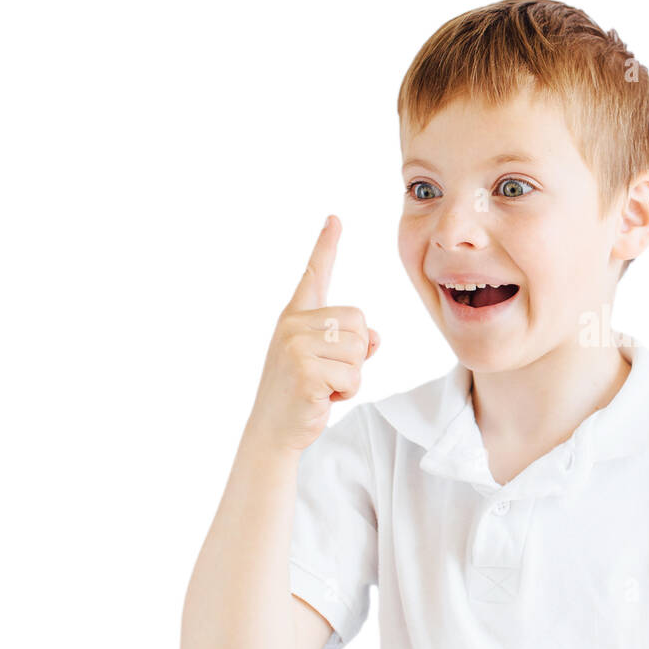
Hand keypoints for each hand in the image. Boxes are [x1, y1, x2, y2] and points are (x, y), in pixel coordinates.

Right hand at [247, 215, 379, 451]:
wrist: (275, 429)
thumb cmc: (304, 392)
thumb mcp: (329, 361)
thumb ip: (351, 341)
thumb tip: (373, 336)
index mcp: (296, 316)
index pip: (315, 274)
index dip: (326, 246)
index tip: (335, 219)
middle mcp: (293, 324)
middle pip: (359, 321)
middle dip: (355, 353)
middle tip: (328, 373)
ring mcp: (296, 346)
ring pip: (358, 350)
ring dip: (351, 376)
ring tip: (323, 385)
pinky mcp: (305, 370)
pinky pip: (353, 375)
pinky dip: (346, 391)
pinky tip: (322, 397)